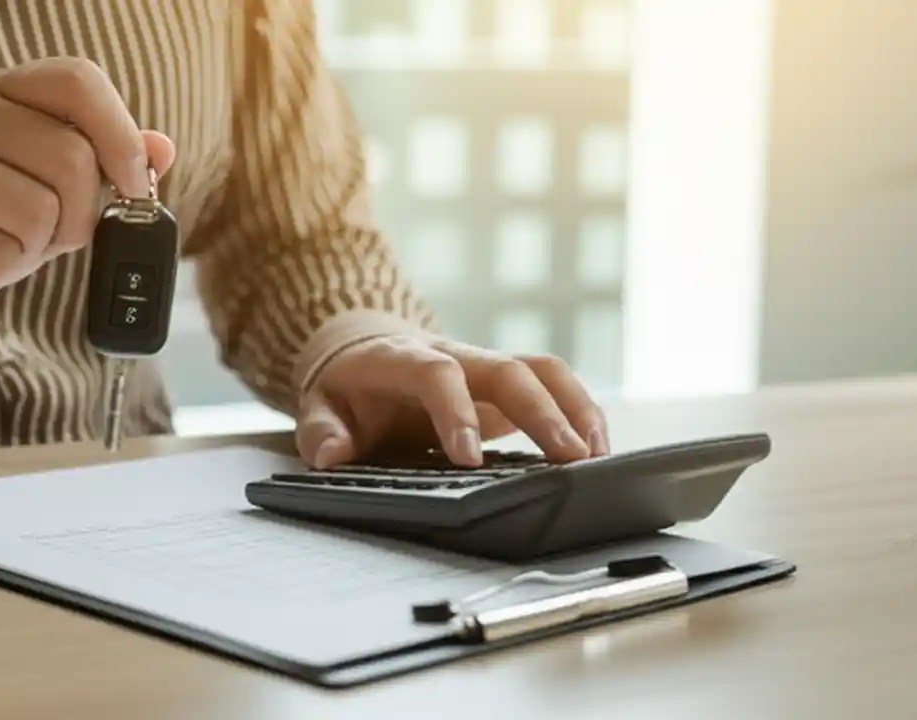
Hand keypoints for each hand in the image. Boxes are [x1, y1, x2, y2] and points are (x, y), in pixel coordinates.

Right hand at [0, 57, 176, 349]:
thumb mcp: (48, 188)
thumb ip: (104, 164)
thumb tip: (161, 149)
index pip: (77, 81)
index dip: (120, 135)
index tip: (132, 184)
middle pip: (70, 159)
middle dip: (78, 216)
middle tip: (45, 234)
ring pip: (39, 212)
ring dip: (34, 249)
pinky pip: (0, 253)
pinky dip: (0, 272)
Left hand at [295, 335, 608, 467]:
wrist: (361, 348)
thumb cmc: (347, 387)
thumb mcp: (319, 407)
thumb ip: (321, 432)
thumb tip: (332, 455)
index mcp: (402, 360)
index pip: (437, 375)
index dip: (455, 412)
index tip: (467, 458)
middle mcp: (452, 355)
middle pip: (506, 369)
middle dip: (541, 412)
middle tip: (568, 459)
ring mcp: (484, 366)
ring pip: (542, 369)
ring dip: (574, 408)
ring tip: (596, 458)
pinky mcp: (505, 383)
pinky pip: (553, 385)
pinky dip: (580, 413)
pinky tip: (597, 451)